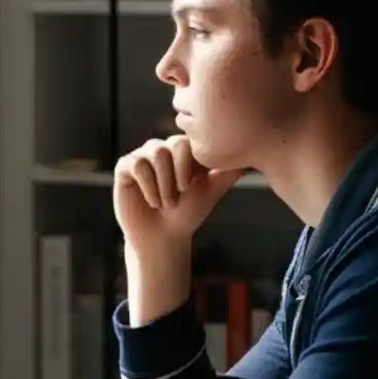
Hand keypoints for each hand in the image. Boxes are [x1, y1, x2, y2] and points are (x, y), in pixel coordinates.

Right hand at [113, 135, 245, 251]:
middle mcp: (163, 148)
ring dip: (164, 184)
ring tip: (165, 203)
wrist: (163, 237)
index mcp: (184, 149)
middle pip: (172, 145)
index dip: (191, 166)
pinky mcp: (125, 167)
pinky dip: (148, 186)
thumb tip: (252, 157)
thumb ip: (229, 171)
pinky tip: (152, 202)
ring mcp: (143, 156)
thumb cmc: (188, 214)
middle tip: (179, 197)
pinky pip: (137, 164)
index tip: (191, 188)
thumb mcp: (213, 189)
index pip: (189, 141)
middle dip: (178, 176)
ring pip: (155, 153)